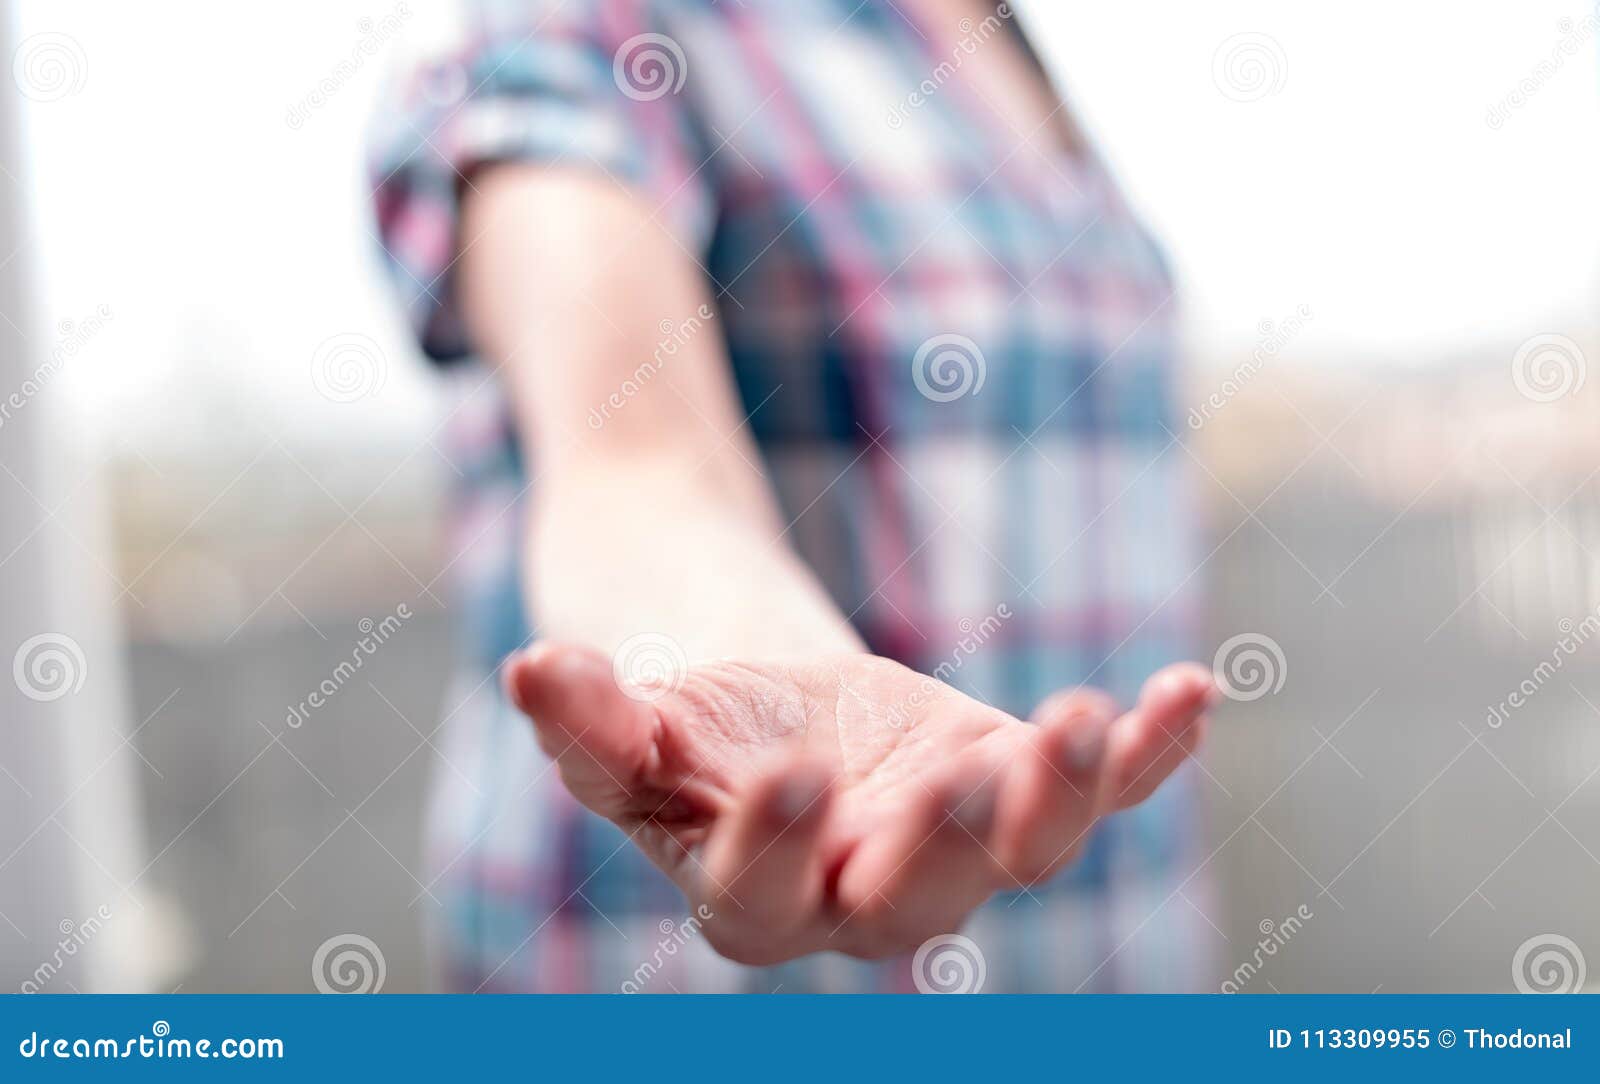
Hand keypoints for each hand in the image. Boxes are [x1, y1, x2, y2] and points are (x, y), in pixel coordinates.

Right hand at [504, 643, 1214, 964]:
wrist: (775, 717)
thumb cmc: (689, 729)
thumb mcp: (626, 722)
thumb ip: (586, 715)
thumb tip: (532, 666)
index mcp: (753, 897)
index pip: (764, 893)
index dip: (777, 844)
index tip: (794, 776)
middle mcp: (865, 897)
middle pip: (912, 899)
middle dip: (939, 846)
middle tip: (961, 779)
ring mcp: (955, 848)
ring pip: (1020, 850)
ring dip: (1059, 793)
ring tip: (1084, 717)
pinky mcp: (1014, 790)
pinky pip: (1096, 788)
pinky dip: (1149, 753)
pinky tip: (1194, 691)